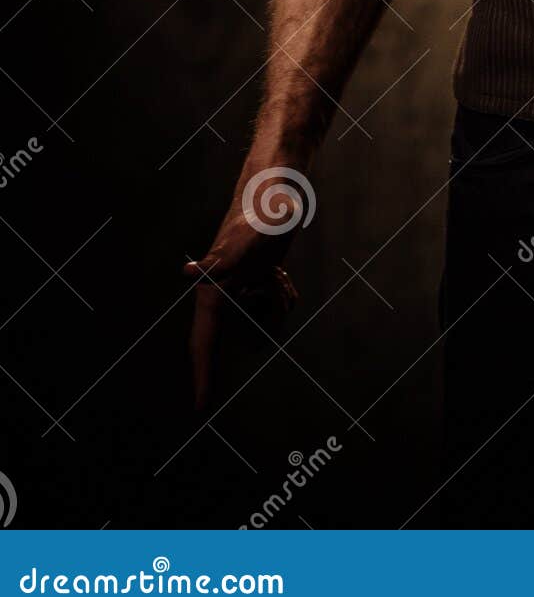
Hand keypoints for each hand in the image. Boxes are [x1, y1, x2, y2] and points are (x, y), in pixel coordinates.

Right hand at [184, 204, 299, 411]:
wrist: (276, 188)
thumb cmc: (261, 213)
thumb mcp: (247, 240)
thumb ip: (220, 260)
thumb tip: (188, 273)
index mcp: (213, 290)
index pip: (203, 341)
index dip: (202, 376)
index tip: (200, 408)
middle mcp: (224, 288)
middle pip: (233, 332)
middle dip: (242, 336)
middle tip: (238, 347)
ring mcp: (243, 281)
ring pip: (263, 313)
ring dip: (275, 303)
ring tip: (276, 277)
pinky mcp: (260, 272)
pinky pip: (274, 297)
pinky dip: (282, 292)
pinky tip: (281, 274)